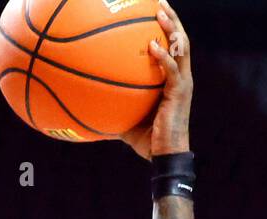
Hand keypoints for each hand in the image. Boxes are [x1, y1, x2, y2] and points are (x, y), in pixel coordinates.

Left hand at [119, 0, 192, 159]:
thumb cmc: (145, 139)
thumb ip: (112, 103)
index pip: (172, 47)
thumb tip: (84, 100)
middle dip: (171, 19)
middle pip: (180, 39)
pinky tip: (152, 46)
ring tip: (160, 13)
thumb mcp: (124, 116)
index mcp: (171, 79)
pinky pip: (171, 70)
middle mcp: (180, 76)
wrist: (163, 155)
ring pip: (181, 48)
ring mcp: (183, 83)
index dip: (166, 28)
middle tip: (159, 1)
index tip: (154, 11)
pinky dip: (162, 57)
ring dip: (172, 29)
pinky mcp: (180, 93)